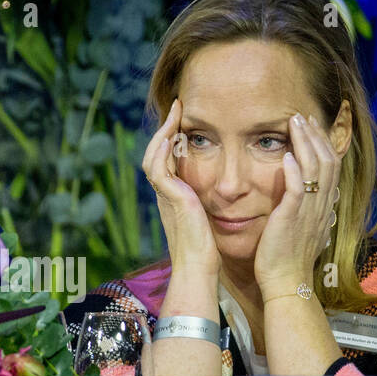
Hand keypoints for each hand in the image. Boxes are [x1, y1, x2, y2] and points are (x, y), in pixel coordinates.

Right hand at [142, 97, 218, 279]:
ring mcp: (166, 197)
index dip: (171, 137)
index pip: (166, 159)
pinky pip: (158, 171)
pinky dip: (161, 153)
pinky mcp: (172, 201)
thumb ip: (205, 203)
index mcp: (173, 196)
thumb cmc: (205, 251)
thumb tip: (223, 192)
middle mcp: (166, 194)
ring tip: (174, 114)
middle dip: (165, 128)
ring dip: (162, 133)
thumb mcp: (205, 219)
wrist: (198, 269)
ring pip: (153, 157)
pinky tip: (171, 138)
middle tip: (177, 105)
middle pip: (156, 152)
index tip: (183, 118)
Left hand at [254, 113, 342, 295]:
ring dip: (305, 143)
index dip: (323, 144)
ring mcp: (308, 211)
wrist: (287, 282)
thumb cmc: (289, 259)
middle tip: (303, 117)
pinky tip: (286, 155)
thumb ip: (308, 210)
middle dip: (315, 136)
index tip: (312, 127)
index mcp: (323, 207)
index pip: (330, 168)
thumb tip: (311, 197)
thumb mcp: (304, 230)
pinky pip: (297, 190)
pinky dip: (293, 170)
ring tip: (295, 124)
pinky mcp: (292, 218)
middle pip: (327, 162)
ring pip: (315, 169)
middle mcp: (321, 206)